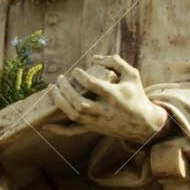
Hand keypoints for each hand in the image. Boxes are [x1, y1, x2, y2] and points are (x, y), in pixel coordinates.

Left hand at [51, 54, 166, 144]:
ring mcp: (97, 121)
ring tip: (52, 89)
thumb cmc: (136, 95)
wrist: (144, 123)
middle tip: (60, 78)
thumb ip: (115, 62)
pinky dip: (59, 129)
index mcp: (114, 95)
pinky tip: (45, 125)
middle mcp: (104, 110)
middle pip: (79, 102)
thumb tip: (93, 58)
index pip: (92, 86)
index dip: (81, 77)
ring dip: (60, 102)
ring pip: (74, 115)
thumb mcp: (132, 75)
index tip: (75, 71)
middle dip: (66, 89)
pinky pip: (73, 131)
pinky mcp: (93, 128)